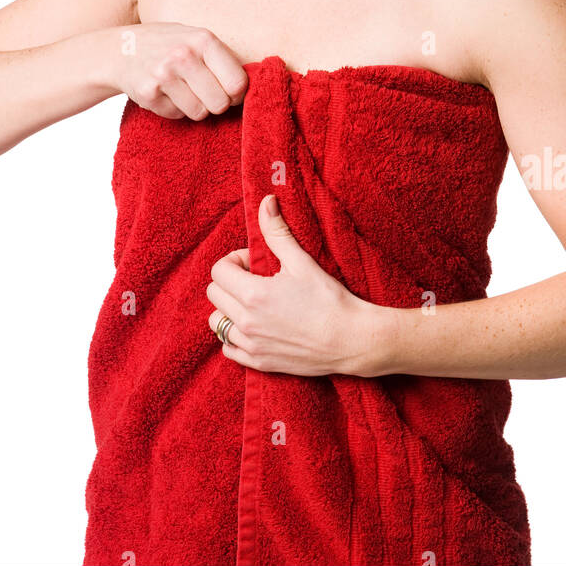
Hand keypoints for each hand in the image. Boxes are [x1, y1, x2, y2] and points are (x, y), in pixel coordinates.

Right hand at [110, 22, 247, 118]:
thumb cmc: (169, 45)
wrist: (120, 49)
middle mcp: (183, 55)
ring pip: (200, 113)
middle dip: (216, 103)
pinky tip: (165, 92)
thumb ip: (222, 59)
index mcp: (203, 39)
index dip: (237, 93)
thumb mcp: (196, 38)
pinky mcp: (148, 94)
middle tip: (205, 92)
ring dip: (195, 106)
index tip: (229, 90)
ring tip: (183, 89)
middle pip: (220, 103)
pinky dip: (175, 108)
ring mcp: (163, 75)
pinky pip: (177, 115)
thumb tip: (251, 90)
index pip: (238, 83)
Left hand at [206, 193, 377, 375]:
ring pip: (217, 322)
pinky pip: (227, 348)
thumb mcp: (301, 261)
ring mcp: (251, 345)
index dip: (235, 261)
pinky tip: (255, 327)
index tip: (254, 263)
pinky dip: (234, 336)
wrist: (350, 340)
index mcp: (253, 294)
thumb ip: (277, 232)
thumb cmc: (329, 299)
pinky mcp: (259, 362)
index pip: (218, 270)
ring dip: (229, 309)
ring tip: (254, 304)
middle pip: (214, 294)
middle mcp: (246, 322)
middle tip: (256, 280)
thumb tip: (265, 202)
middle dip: (230, 282)